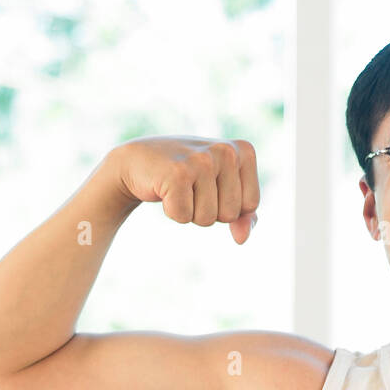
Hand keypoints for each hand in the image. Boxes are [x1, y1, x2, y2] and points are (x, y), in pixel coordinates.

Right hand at [111, 136, 260, 243]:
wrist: (139, 160)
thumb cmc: (187, 176)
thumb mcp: (222, 190)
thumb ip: (243, 215)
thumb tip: (242, 238)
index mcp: (244, 151)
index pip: (250, 205)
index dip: (227, 204)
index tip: (210, 184)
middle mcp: (226, 151)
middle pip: (230, 214)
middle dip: (209, 210)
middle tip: (191, 186)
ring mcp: (202, 160)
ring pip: (207, 219)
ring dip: (190, 211)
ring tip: (179, 187)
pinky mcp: (177, 173)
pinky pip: (184, 217)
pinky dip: (172, 211)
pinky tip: (164, 189)